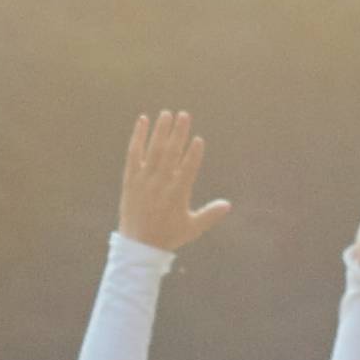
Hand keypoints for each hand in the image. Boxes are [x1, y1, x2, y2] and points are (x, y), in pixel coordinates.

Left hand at [117, 109, 230, 252]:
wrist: (138, 245)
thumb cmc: (168, 236)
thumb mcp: (192, 227)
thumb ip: (210, 214)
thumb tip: (228, 204)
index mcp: (177, 194)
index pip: (188, 169)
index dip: (194, 154)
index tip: (198, 139)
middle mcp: (160, 184)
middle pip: (171, 153)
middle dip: (178, 133)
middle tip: (184, 115)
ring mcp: (144, 180)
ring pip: (154, 150)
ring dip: (161, 131)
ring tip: (167, 114)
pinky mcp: (130, 179)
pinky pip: (133, 153)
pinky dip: (138, 137)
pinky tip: (143, 121)